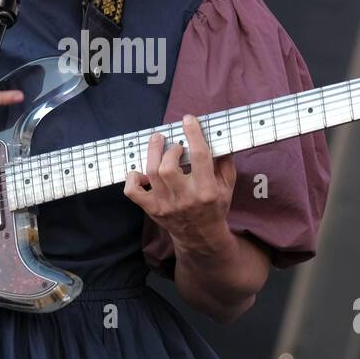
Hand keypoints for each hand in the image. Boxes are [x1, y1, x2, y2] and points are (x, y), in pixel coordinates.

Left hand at [124, 114, 237, 253]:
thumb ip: (224, 162)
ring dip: (152, 153)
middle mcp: (185, 199)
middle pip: (168, 167)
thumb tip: (218, 136)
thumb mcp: (227, 186)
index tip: (188, 120)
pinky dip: (132, 178)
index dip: (193, 134)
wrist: (201, 238)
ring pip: (152, 174)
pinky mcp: (153, 210)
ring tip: (157, 142)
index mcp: (207, 191)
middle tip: (174, 144)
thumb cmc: (215, 207)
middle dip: (170, 149)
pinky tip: (141, 172)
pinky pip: (133, 192)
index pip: (199, 157)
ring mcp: (166, 205)